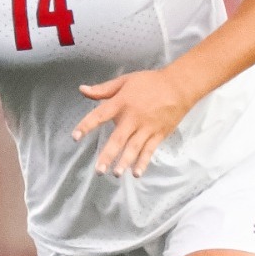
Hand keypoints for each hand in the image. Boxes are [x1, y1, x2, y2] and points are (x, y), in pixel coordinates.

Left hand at [72, 69, 195, 176]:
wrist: (179, 86)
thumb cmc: (150, 82)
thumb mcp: (125, 81)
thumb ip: (103, 89)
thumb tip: (82, 90)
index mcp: (122, 102)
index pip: (100, 115)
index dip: (87, 125)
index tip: (75, 137)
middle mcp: (133, 117)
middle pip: (118, 138)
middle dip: (108, 155)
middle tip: (98, 170)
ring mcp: (147, 127)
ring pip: (134, 147)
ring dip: (125, 162)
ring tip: (116, 174)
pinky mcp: (158, 134)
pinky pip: (149, 150)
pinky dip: (143, 162)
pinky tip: (137, 173)